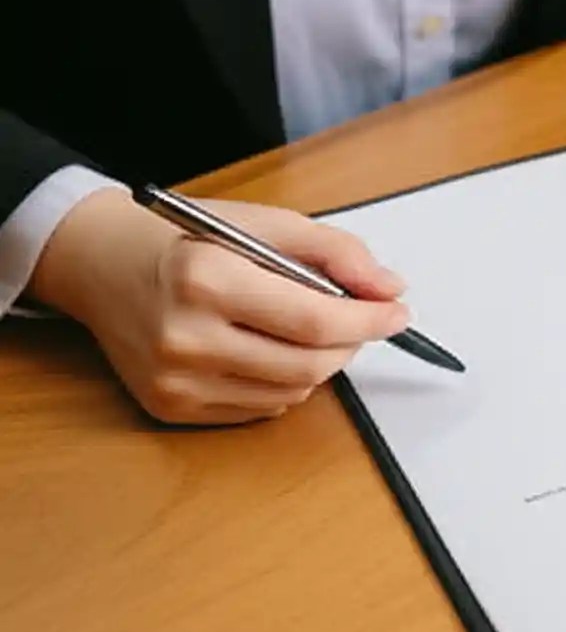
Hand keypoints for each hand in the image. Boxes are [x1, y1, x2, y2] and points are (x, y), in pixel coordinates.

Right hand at [29, 188, 409, 424]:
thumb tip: (389, 289)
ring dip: (319, 364)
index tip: (397, 312)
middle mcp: (185, 335)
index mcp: (206, 278)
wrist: (103, 266)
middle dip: (351, 343)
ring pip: (292, 391)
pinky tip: (267, 349)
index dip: (369, 320)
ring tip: (306, 328)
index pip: (315, 320)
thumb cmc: (189, 241)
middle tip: (360, 320)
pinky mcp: (171, 407)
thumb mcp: (264, 224)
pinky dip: (284, 381)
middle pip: (310, 364)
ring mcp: (175, 380)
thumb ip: (335, 252)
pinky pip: (261, 408)